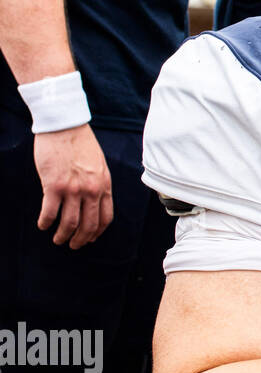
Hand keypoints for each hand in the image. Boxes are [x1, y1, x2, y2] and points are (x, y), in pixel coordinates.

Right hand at [32, 124, 113, 247]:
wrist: (65, 127)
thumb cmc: (80, 144)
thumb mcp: (99, 165)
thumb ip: (98, 183)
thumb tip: (94, 200)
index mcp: (104, 185)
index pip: (106, 217)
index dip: (97, 232)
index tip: (90, 238)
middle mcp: (91, 190)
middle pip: (89, 225)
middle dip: (81, 239)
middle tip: (73, 245)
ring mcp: (73, 190)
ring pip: (69, 223)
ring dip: (63, 235)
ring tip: (57, 239)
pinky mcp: (54, 186)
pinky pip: (50, 212)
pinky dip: (45, 222)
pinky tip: (42, 225)